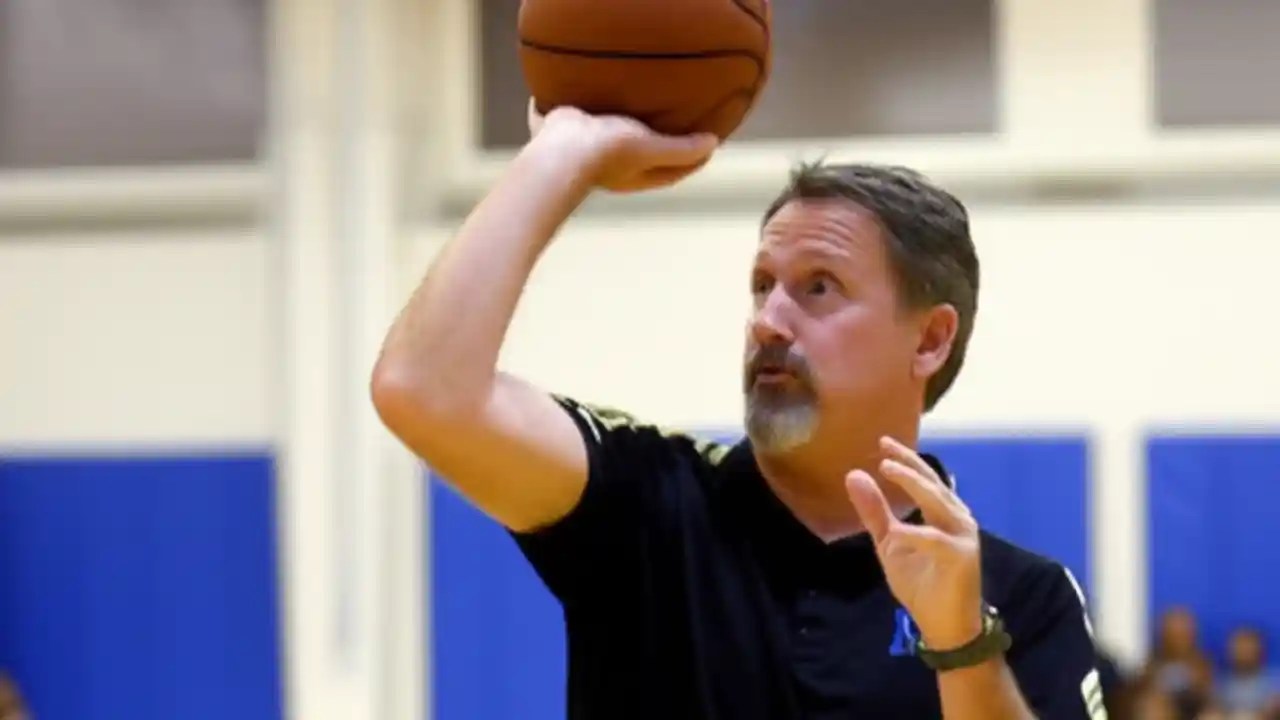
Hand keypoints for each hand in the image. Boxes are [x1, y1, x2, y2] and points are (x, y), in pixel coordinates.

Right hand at [526, 99, 718, 193]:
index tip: (710, 140)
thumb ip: (681, 148)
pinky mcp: (574, 129)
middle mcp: (615, 166)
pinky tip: (608, 86)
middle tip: (683, 116)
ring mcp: (592, 148)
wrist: (559, 147)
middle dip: (664, 140)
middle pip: (648, 154)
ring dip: (632, 121)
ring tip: (646, 97)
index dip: (694, 158)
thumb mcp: (651, 149)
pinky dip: (603, 103)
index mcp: (635, 175)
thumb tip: (713, 142)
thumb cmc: (607, 151)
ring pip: (619, 134)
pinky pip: (594, 112)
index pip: (673, 170)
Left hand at [844, 436, 983, 649]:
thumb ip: (875, 512)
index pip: (924, 479)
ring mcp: (963, 536)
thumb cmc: (920, 583)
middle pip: (932, 483)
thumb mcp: (890, 543)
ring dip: (914, 484)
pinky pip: (935, 540)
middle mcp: (957, 519)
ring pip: (938, 502)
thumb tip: (853, 475)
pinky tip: (896, 532)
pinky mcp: (962, 557)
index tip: (882, 442)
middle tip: (884, 446)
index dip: (905, 460)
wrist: (944, 624)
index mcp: (942, 513)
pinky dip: (915, 534)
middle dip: (909, 463)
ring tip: (888, 470)